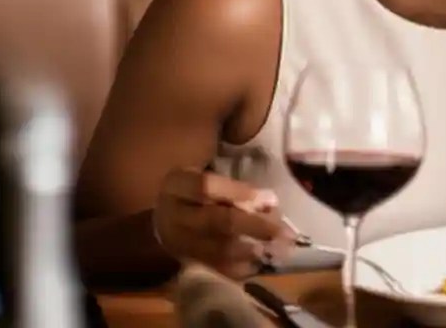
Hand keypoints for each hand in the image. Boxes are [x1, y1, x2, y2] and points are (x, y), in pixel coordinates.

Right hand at [152, 168, 294, 278]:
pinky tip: (262, 262)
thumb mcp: (203, 176)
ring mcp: (179, 243)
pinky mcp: (187, 264)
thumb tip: (268, 201)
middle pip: (217, 221)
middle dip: (255, 226)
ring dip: (252, 249)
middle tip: (284, 231)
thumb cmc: (191, 194)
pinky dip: (242, 267)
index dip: (238, 192)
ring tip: (278, 248)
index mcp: (177, 185)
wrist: (160, 226)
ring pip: (218, 250)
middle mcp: (175, 215)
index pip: (205, 186)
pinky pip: (217, 269)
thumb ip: (230, 187)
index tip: (269, 198)